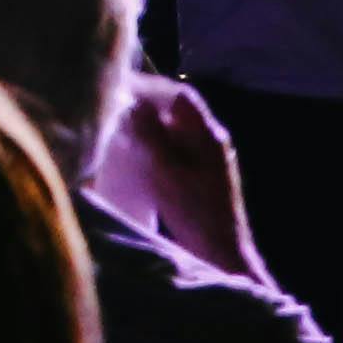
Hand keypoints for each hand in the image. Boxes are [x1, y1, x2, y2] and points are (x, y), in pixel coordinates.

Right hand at [117, 74, 259, 280]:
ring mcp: (213, 162)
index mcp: (208, 134)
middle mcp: (214, 142)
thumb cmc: (193, 210)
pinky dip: (160, 149)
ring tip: (127, 137)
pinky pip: (180, 151)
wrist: (222, 252)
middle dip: (149, 110)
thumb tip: (134, 102)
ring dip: (153, 131)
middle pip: (179, 113)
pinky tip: (144, 163)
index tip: (123, 92)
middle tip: (120, 115)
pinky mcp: (207, 180)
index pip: (180, 95)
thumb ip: (149, 132)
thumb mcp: (164, 168)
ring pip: (178, 133)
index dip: (151, 89)